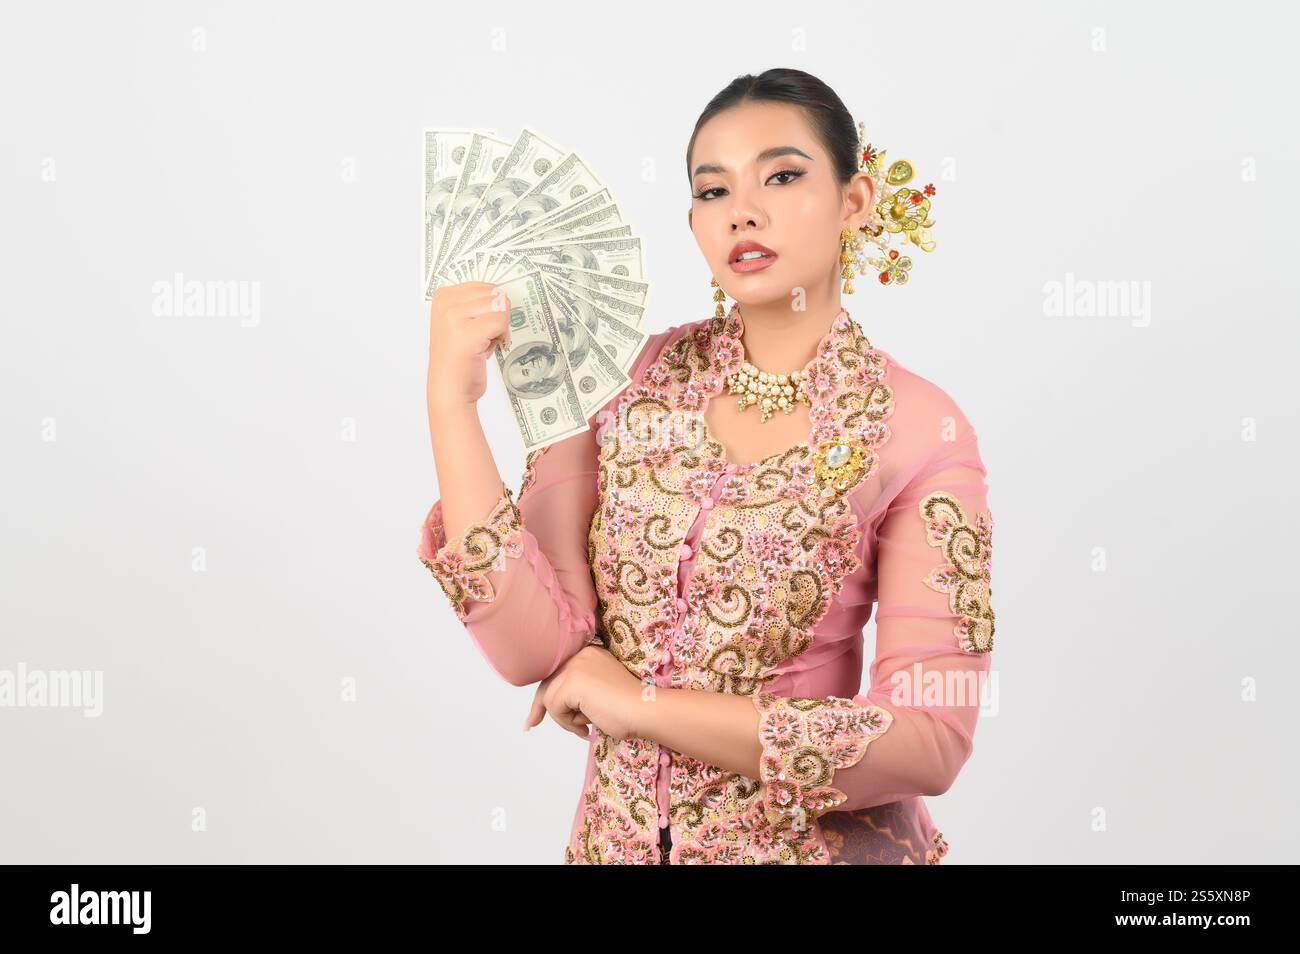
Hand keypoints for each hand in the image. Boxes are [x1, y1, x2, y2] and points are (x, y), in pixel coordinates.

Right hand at [427, 281, 511, 411]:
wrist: (450, 389)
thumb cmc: (459, 358)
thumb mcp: (463, 322)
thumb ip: (480, 304)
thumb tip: (503, 295)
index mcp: (443, 296)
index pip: (485, 286)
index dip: (491, 307)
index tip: (478, 325)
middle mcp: (446, 303)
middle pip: (494, 294)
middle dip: (497, 315)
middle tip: (483, 336)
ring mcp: (455, 316)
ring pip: (500, 307)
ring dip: (500, 326)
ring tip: (483, 342)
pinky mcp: (469, 332)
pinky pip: (501, 322)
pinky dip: (501, 337)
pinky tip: (487, 349)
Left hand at [523, 645, 642, 741]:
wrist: (645, 710)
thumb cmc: (629, 708)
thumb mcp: (597, 695)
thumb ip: (577, 694)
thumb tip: (550, 706)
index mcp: (589, 654)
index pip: (558, 674)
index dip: (546, 694)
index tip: (535, 716)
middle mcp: (580, 654)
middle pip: (548, 683)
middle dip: (539, 707)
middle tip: (529, 725)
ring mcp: (576, 666)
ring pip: (550, 699)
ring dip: (565, 720)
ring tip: (586, 726)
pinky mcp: (573, 681)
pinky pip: (554, 707)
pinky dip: (567, 722)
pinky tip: (587, 725)